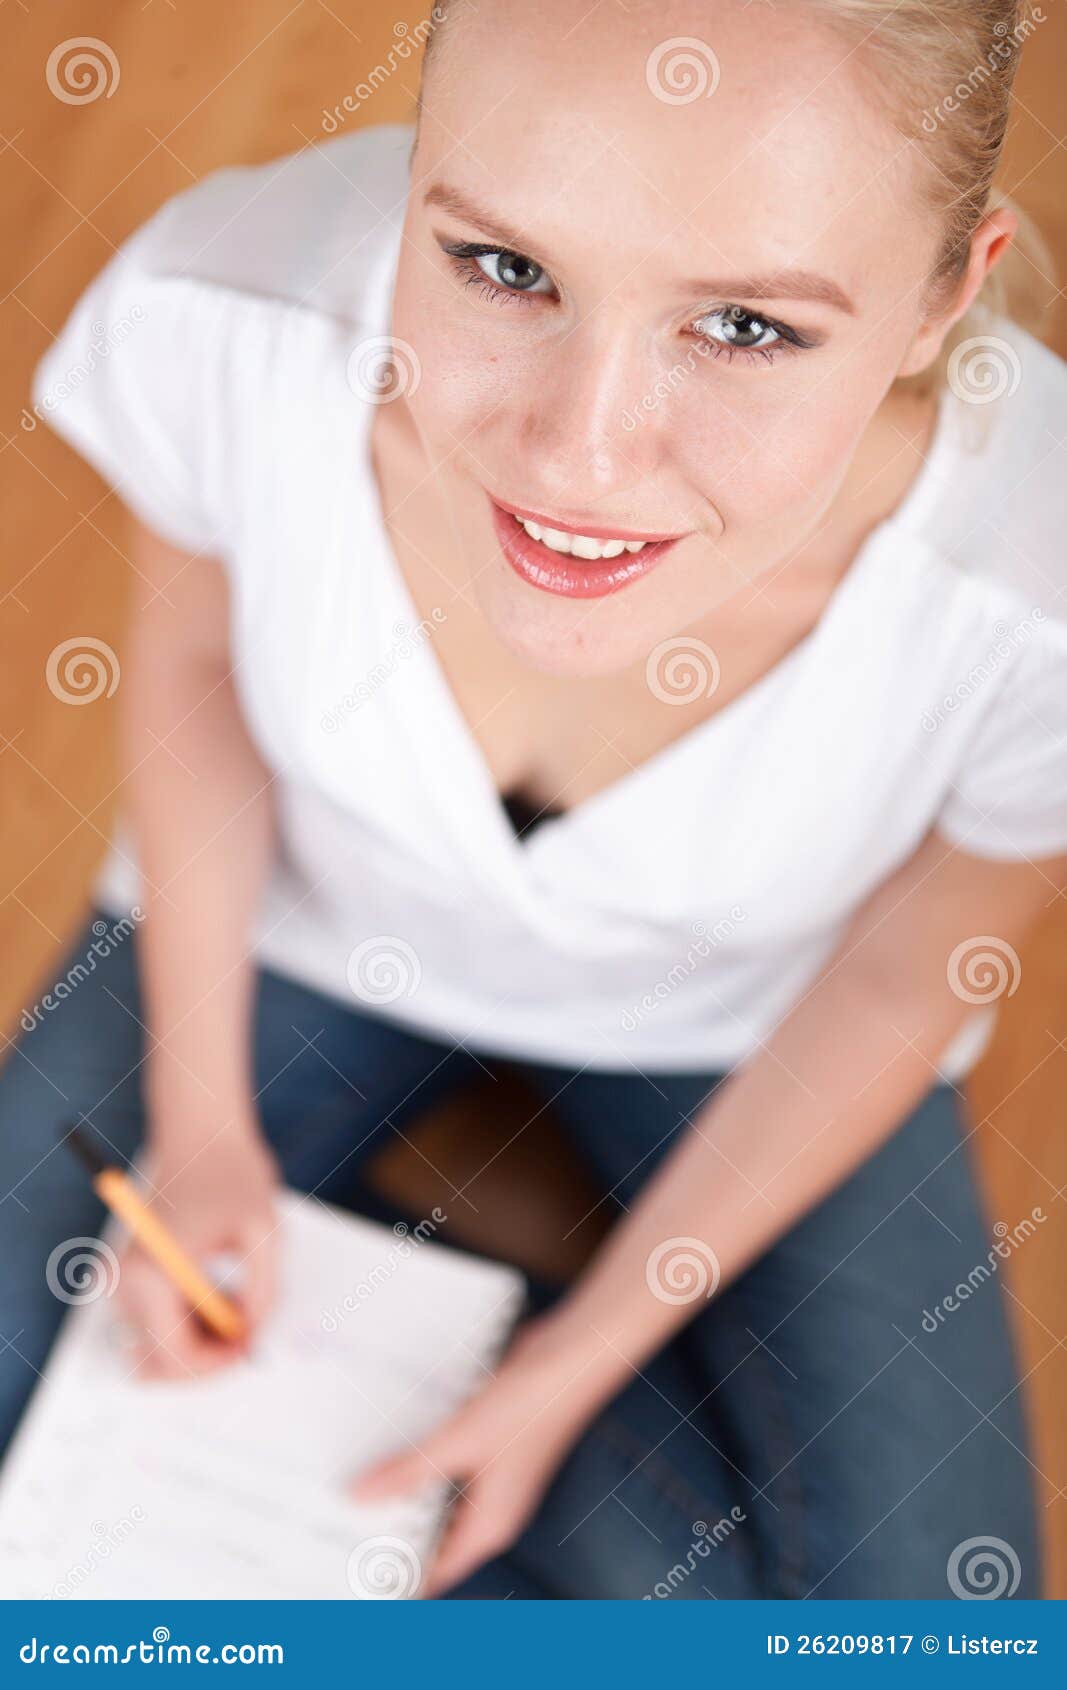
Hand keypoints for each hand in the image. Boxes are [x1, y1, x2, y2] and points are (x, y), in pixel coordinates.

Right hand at [115, 1121, 279, 1379]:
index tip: (250, 1348)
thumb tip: (252, 1336)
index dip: (216, 1364)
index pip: (174, 1356)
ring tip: (238, 1301)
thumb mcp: (264, 1233)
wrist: (203, 1137)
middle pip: (159, 1361)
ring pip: (160, 1347)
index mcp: (151, 1274)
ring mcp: (126, 1281)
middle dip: (208, 1357)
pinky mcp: (135, 1278)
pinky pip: (160, 1324)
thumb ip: (263, 1292)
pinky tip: (221, 1295)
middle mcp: (127, 1283)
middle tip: (248, 1331)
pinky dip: (192, 1325)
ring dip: (201, 1341)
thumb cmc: (232, 1176)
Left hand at [352, 1313, 610, 1594]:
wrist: (569, 1355)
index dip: (399, 1578)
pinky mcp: (488, 1442)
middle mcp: (491, 1506)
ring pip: (437, 1496)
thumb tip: (361, 1498)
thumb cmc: (532, 1406)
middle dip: (394, 1530)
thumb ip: (410, 1471)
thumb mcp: (462, 1441)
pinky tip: (390, 1443)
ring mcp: (491, 1473)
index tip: (356, 1575)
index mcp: (490, 1524)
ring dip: (404, 1490)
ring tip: (356, 1483)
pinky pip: (445, 1462)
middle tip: (341, 1524)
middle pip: (434, 1534)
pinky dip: (420, 1459)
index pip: (436, 1570)